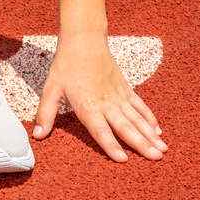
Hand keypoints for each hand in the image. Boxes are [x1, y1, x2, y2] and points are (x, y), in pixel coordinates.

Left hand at [32, 33, 166, 161]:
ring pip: (137, 118)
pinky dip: (149, 118)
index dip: (111, 145)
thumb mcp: (51, 89)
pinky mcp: (125, 88)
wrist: (83, 39)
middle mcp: (106, 104)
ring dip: (150, 134)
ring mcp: (118, 96)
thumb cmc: (66, 64)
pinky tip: (158, 130)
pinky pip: (140, 106)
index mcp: (88, 106)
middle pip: (126, 127)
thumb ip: (45, 114)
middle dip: (141, 144)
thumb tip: (36, 135)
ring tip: (162, 150)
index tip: (123, 160)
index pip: (100, 130)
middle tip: (156, 158)